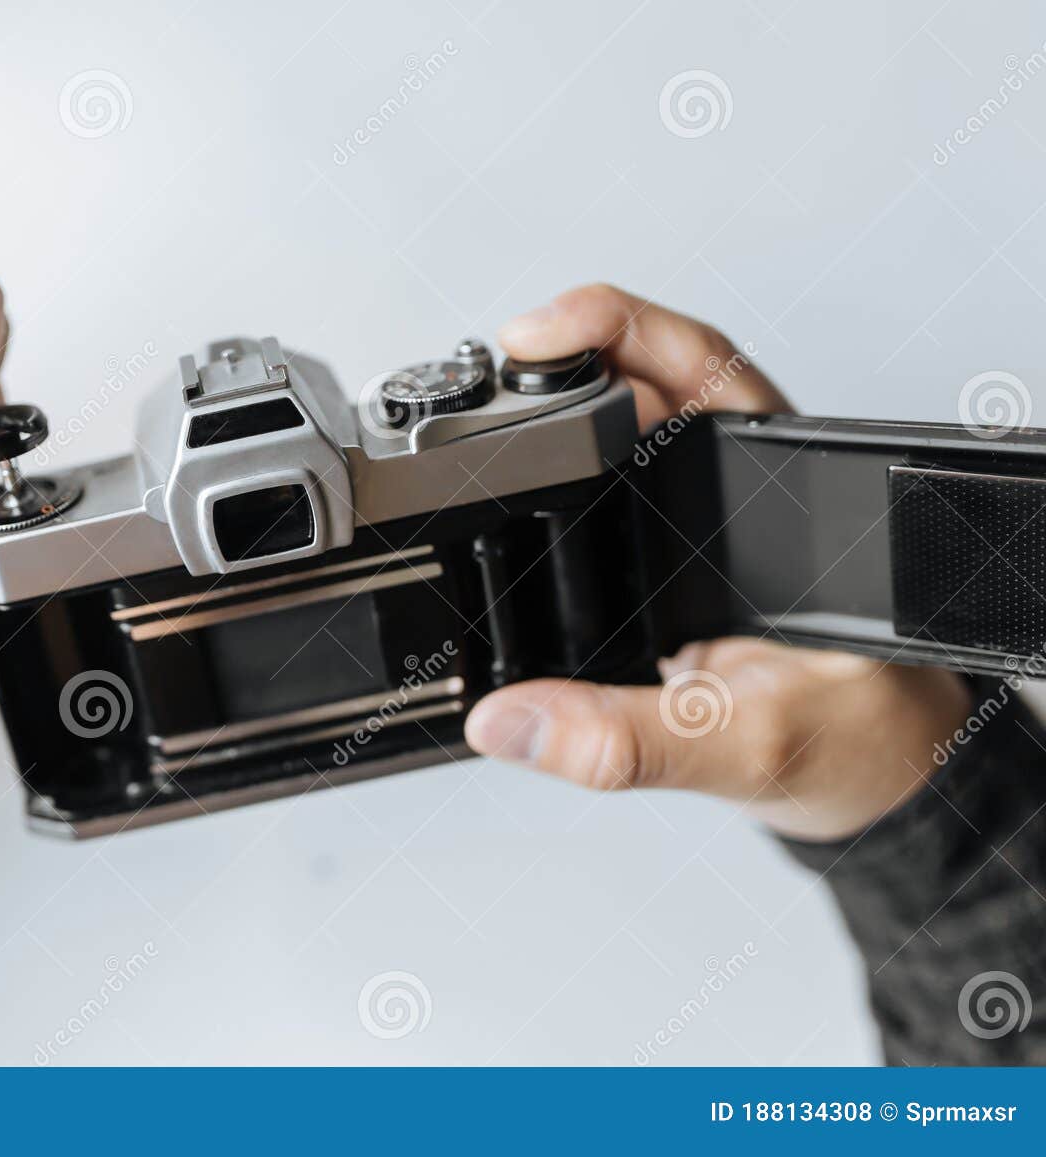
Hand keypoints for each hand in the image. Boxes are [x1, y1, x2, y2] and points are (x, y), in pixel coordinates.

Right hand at [465, 284, 971, 841]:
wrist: (872, 773)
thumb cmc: (856, 738)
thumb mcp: (745, 743)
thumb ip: (629, 739)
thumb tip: (511, 721)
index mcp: (784, 490)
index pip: (699, 365)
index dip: (612, 327)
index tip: (535, 336)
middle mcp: (742, 483)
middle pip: (638, 378)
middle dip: (556, 362)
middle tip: (486, 387)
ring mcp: (703, 513)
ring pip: (616, 431)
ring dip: (551, 419)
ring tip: (484, 433)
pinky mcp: (672, 550)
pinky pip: (603, 494)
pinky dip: (553, 482)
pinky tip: (512, 493)